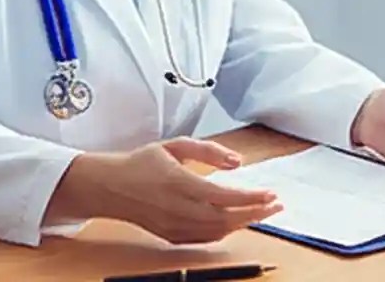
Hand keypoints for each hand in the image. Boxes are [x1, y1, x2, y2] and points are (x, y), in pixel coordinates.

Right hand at [47, 137, 281, 244]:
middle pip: (225, 218)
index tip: (271, 194)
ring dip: (244, 223)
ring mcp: (173, 226)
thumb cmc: (141, 163)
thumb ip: (209, 150)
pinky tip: (238, 221)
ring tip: (263, 212)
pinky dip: (226, 231)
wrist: (109, 187)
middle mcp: (176, 208)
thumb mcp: (175, 145)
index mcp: (178, 182)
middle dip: (255, 213)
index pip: (223, 196)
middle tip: (276, 206)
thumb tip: (238, 162)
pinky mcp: (170, 236)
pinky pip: (205, 239)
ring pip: (217, 231)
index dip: (251, 198)